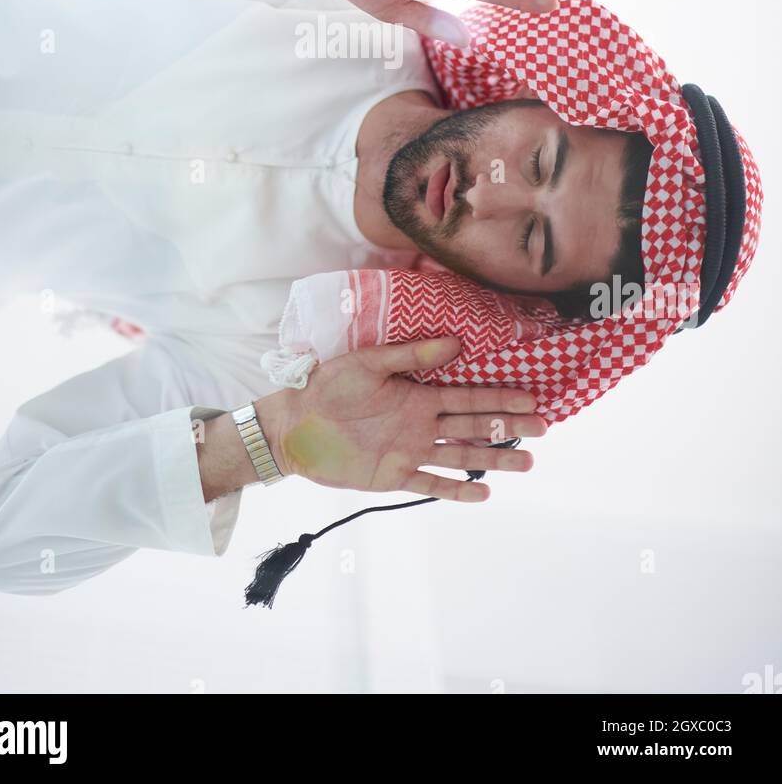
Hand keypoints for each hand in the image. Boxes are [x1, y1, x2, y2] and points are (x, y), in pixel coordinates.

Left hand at [261, 335, 546, 501]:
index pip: (468, 396)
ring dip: (493, 459)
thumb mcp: (368, 363)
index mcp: (418, 394)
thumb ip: (410, 356)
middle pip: (473, 426)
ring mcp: (410, 451)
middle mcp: (420, 423)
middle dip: (508, 427)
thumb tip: (456, 342)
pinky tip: (482, 494)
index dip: (499, 398)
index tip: (532, 397)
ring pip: (461, 456)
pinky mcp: (393, 475)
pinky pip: (430, 484)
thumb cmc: (327, 385)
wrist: (293, 422)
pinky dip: (455, 490)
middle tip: (544, 427)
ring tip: (527, 463)